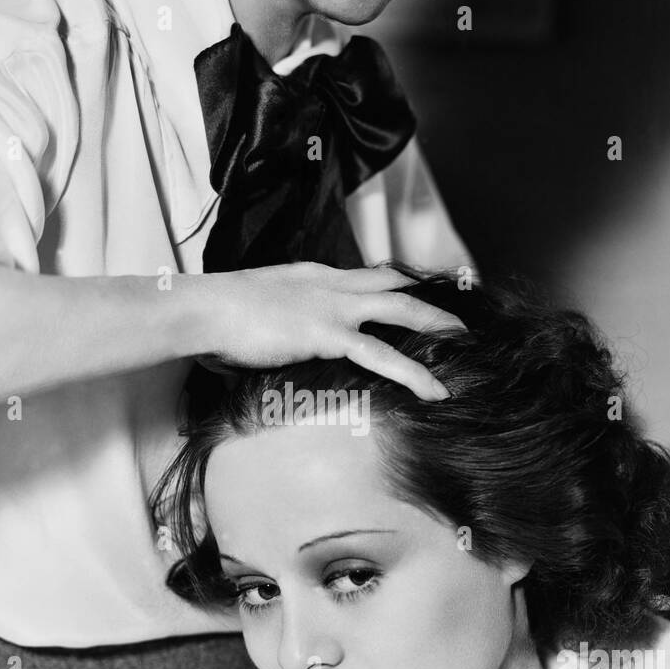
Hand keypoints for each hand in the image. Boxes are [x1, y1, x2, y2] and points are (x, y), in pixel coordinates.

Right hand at [197, 262, 466, 400]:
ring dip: (438, 327)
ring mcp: (332, 306)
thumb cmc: (213, 318)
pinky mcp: (328, 333)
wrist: (201, 310)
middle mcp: (330, 284)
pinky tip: (435, 391)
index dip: (396, 287)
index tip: (418, 297)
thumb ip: (273, 329)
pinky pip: (382, 355)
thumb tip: (267, 352)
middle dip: (430, 300)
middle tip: (460, 317)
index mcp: (313, 277)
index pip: (365, 277)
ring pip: (401, 312)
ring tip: (468, 346)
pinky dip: (414, 373)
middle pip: (394, 285)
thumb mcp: (251, 316)